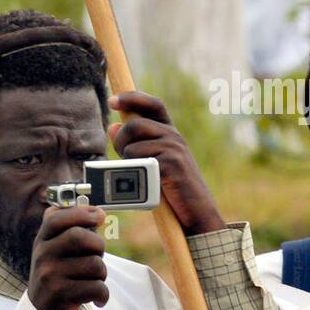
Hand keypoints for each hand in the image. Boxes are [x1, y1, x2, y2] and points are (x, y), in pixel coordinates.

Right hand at [28, 203, 108, 309]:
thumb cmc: (58, 281)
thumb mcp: (56, 254)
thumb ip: (71, 233)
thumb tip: (98, 213)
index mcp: (42, 242)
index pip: (57, 217)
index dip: (81, 213)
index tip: (100, 215)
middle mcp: (42, 256)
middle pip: (80, 237)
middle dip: (98, 246)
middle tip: (97, 258)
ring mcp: (49, 276)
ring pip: (94, 264)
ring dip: (102, 276)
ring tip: (92, 283)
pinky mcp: (60, 296)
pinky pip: (96, 287)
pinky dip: (102, 295)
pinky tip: (95, 299)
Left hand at [108, 90, 224, 235]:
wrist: (196, 211)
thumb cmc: (173, 189)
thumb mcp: (155, 161)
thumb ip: (135, 143)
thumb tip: (113, 126)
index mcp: (170, 133)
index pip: (152, 104)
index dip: (132, 98)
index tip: (113, 101)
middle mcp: (173, 136)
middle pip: (135, 124)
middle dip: (121, 140)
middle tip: (123, 157)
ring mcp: (173, 149)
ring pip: (133, 145)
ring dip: (128, 161)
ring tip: (139, 176)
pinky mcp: (170, 164)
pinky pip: (139, 161)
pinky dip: (135, 173)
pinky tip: (146, 183)